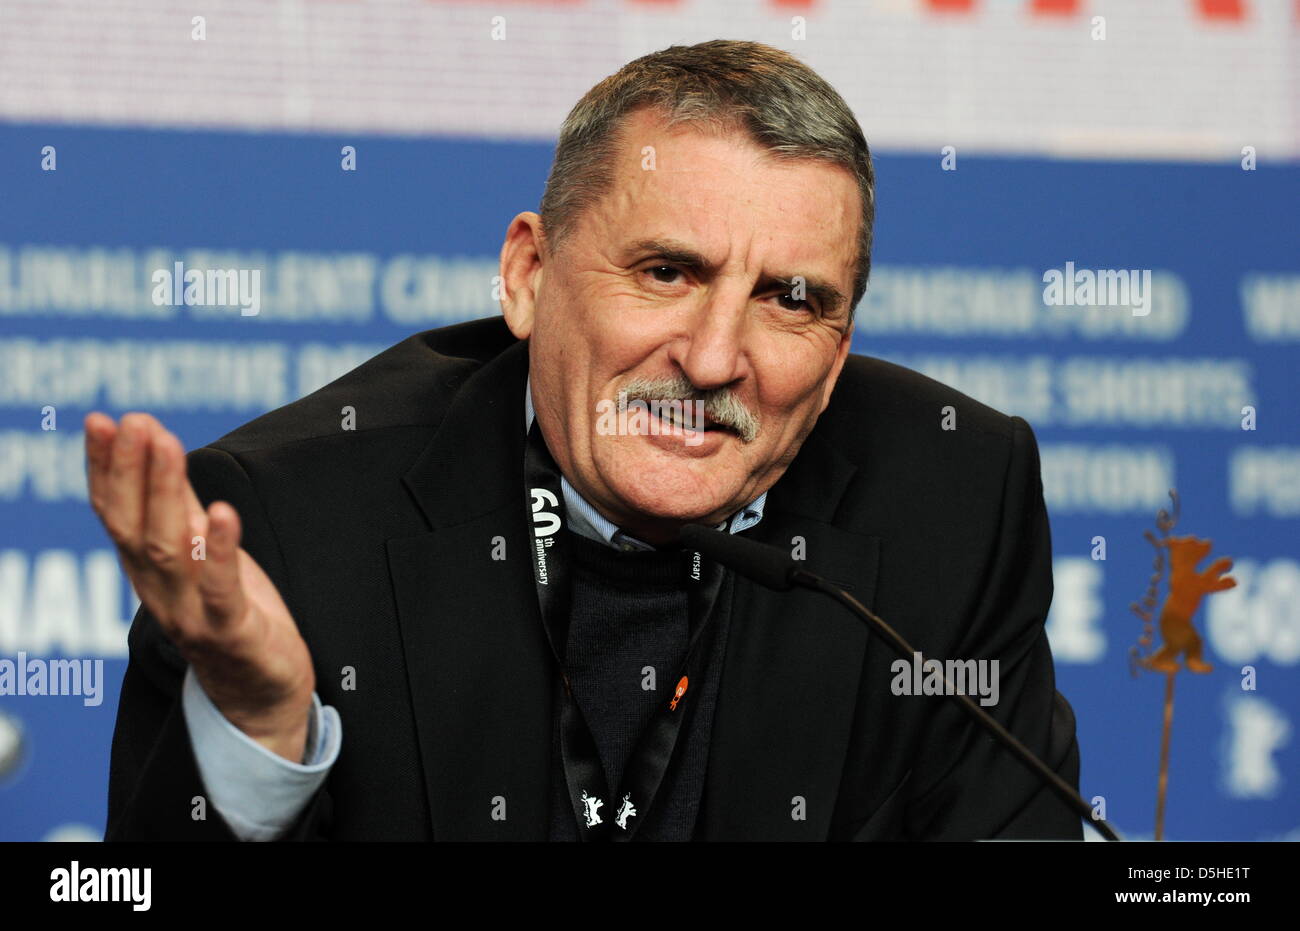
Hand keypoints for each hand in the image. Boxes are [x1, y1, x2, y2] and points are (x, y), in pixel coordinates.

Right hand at [85, 412, 314, 762]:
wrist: (259, 694)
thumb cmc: (232, 615)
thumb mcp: (202, 552)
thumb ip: (181, 507)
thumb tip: (158, 446)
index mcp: (146, 570)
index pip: (115, 513)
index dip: (106, 468)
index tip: (102, 420)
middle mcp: (158, 591)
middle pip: (133, 526)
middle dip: (131, 471)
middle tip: (134, 421)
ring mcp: (190, 614)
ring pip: (168, 550)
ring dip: (165, 494)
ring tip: (167, 445)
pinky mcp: (231, 633)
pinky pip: (221, 590)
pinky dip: (219, 550)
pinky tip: (221, 511)